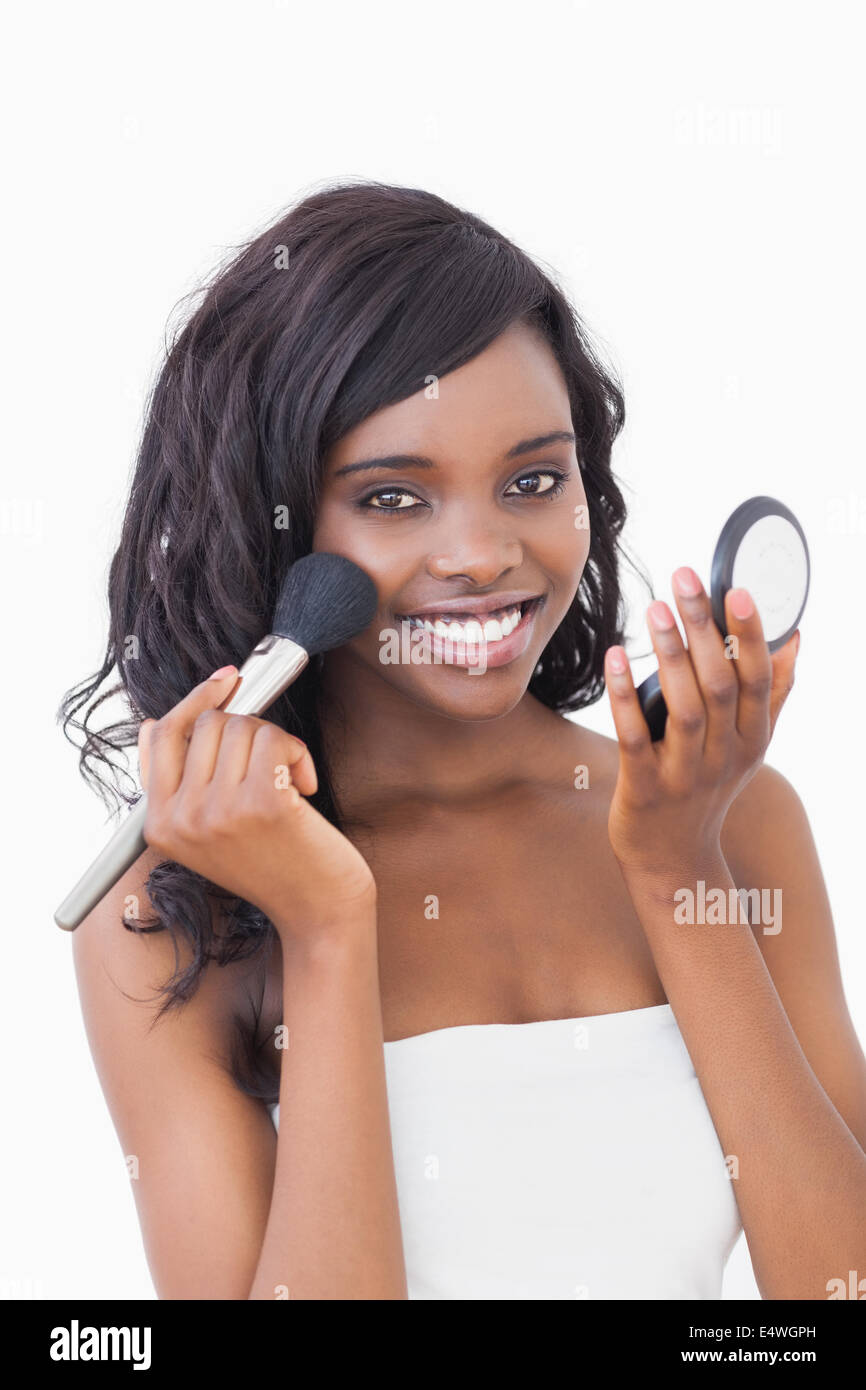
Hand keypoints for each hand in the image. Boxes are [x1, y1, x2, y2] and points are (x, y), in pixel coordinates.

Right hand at [138, 666, 376, 942]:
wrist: (317, 913)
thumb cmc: (272, 863)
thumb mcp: (208, 830)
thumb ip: (183, 781)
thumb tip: (162, 719)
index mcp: (159, 825)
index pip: (160, 736)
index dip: (195, 700)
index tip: (225, 682)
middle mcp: (182, 819)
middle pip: (207, 723)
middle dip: (248, 732)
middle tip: (270, 766)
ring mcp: (219, 812)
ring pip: (244, 726)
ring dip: (276, 744)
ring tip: (287, 784)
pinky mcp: (262, 804)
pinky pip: (275, 738)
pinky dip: (298, 753)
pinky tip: (306, 786)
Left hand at [604, 568, 798, 873]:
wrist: (674, 860)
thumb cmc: (708, 788)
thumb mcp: (750, 746)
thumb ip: (773, 694)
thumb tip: (796, 638)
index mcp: (751, 738)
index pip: (756, 678)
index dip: (749, 633)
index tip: (736, 588)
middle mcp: (724, 755)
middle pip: (719, 684)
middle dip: (703, 628)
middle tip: (683, 578)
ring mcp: (684, 774)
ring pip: (683, 709)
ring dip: (669, 655)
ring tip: (655, 609)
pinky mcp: (644, 788)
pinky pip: (635, 738)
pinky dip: (625, 698)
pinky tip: (615, 658)